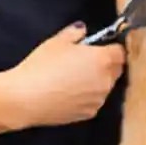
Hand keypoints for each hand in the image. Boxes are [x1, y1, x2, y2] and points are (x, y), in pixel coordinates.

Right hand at [1, 22, 125, 128]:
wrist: (26, 99)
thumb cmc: (41, 67)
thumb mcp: (56, 42)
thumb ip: (74, 33)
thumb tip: (82, 30)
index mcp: (102, 59)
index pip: (119, 52)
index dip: (110, 48)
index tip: (99, 48)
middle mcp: (106, 80)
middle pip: (115, 70)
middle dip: (105, 65)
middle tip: (84, 62)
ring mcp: (98, 99)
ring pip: (104, 87)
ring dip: (95, 82)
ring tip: (72, 79)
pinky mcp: (88, 114)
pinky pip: (93, 101)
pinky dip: (86, 97)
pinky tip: (67, 93)